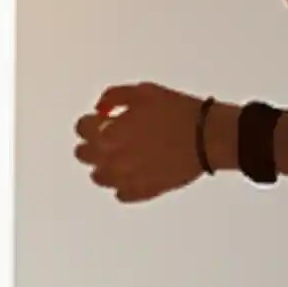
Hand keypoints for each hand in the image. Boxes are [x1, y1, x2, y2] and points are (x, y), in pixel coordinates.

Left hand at [73, 82, 209, 203]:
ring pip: (99, 178)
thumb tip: (99, 107)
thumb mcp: (143, 92)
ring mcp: (127, 179)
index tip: (100, 119)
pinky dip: (122, 185)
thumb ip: (114, 96)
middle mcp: (111, 159)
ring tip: (117, 156)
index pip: (82, 129)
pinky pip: (121, 194)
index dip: (90, 121)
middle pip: (83, 155)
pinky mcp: (144, 191)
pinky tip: (133, 174)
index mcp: (108, 134)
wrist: (206, 137)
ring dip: (103, 166)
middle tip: (105, 137)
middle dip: (90, 143)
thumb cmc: (177, 112)